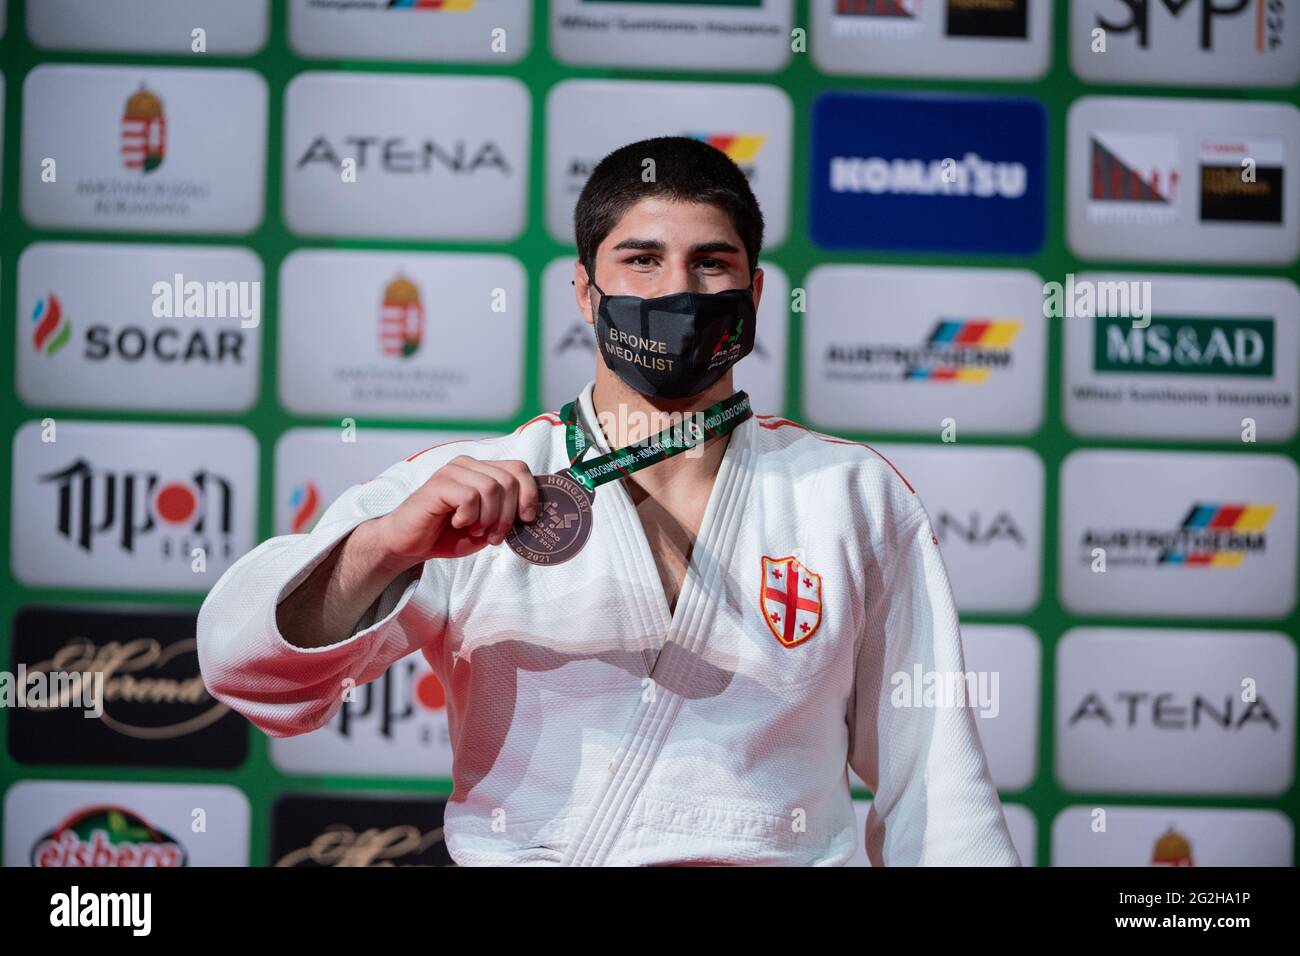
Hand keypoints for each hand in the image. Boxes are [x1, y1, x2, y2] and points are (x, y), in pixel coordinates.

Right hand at [371, 456, 539, 568]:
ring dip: (488, 518)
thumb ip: (507, 514)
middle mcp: (469, 465)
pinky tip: (456, 523)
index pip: (519, 469)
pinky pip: (469, 497)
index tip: (526, 519)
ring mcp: (453, 471)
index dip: (529, 495)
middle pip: (509, 481)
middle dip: (507, 515)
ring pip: (491, 488)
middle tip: (493, 536)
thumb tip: (531, 513)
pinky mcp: (438, 483)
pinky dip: (469, 517)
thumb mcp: (486, 525)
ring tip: (474, 530)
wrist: (409, 543)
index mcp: (483, 471)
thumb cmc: (447, 534)